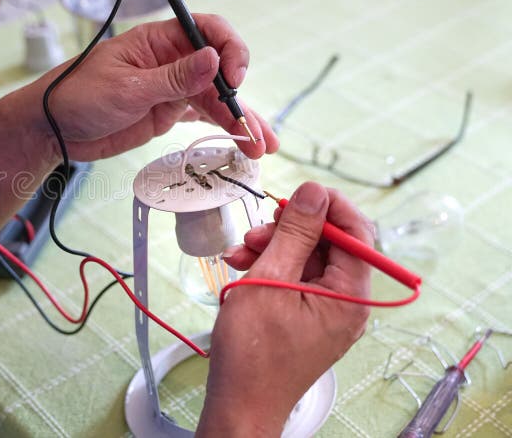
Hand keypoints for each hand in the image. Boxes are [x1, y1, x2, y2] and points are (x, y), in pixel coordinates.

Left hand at [19, 15, 278, 161]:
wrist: (52, 129)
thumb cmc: (77, 95)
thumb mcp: (126, 88)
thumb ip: (173, 78)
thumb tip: (215, 59)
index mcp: (159, 41)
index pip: (207, 30)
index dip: (229, 49)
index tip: (233, 77)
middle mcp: (171, 61)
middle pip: (219, 70)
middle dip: (241, 98)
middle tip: (254, 130)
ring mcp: (171, 89)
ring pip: (216, 99)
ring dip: (239, 120)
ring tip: (260, 147)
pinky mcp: (167, 114)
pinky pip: (202, 117)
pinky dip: (223, 128)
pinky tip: (244, 143)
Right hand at [197, 182, 371, 435]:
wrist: (239, 404)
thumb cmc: (254, 353)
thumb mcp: (270, 280)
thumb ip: (295, 233)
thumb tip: (315, 193)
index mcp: (350, 296)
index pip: (357, 233)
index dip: (330, 206)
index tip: (299, 193)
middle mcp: (346, 304)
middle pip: (328, 245)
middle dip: (289, 231)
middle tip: (256, 231)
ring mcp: (326, 312)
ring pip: (306, 260)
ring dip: (272, 249)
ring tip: (239, 253)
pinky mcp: (307, 319)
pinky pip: (295, 280)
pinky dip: (270, 269)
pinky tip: (242, 267)